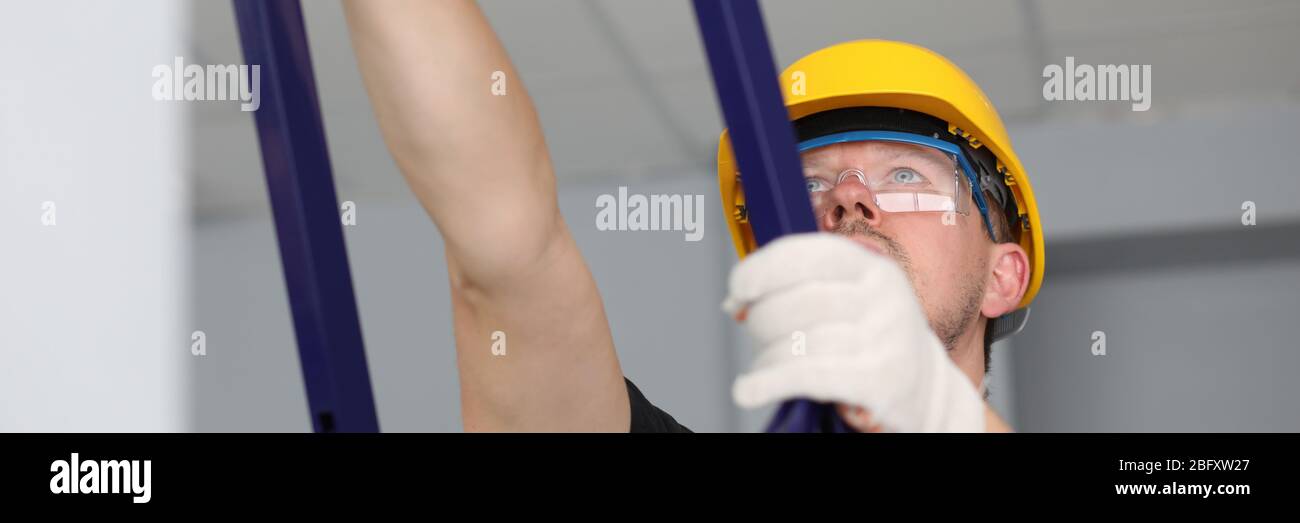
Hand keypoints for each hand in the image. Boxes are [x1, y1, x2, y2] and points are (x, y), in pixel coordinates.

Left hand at [723, 233, 985, 431]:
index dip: (762, 269)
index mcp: (871, 267)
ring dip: (766, 360)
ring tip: (763, 368)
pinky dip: (770, 383)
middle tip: (757, 336)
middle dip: (761, 321)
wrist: (927, 392)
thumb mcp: (849, 300)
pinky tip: (749, 391)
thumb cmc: (873, 342)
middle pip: (796, 302)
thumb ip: (798, 288)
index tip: (738, 289)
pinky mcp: (881, 379)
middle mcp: (882, 296)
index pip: (806, 253)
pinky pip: (809, 375)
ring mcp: (886, 338)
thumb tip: (735, 300)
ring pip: (800, 342)